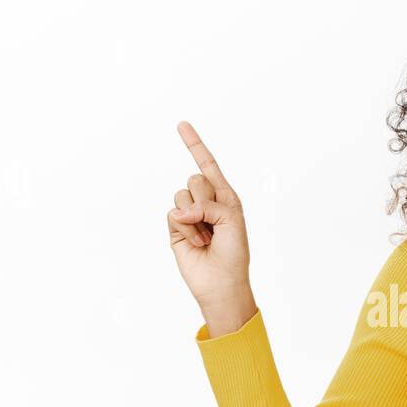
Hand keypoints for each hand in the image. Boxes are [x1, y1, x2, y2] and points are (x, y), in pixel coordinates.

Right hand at [167, 120, 252, 308]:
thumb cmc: (234, 252)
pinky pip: (172, 213)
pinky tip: (198, 242)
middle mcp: (205, 202)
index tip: (181, 124)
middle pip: (195, 179)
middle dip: (205, 200)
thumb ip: (208, 205)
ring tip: (207, 236)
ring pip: (181, 196)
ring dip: (196, 218)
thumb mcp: (231, 220)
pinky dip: (186, 227)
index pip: (208, 165)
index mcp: (225, 196)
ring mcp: (189, 215)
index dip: (194, 145)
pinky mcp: (175, 228)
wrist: (222, 282)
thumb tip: (178, 210)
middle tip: (215, 222)